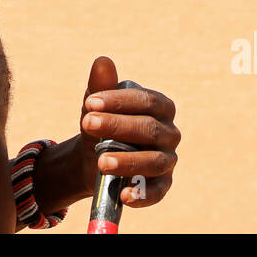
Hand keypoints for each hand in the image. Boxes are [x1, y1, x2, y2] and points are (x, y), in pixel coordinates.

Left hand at [77, 56, 179, 207]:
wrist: (92, 160)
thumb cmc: (101, 126)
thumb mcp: (96, 107)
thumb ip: (100, 86)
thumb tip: (102, 61)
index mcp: (159, 107)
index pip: (146, 100)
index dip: (119, 101)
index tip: (90, 102)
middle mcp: (169, 132)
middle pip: (150, 129)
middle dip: (117, 126)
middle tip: (87, 124)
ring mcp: (168, 159)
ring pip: (155, 161)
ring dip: (127, 161)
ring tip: (100, 161)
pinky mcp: (162, 184)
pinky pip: (158, 191)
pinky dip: (142, 195)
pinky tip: (124, 195)